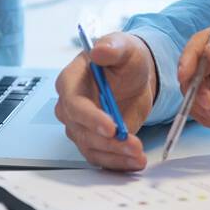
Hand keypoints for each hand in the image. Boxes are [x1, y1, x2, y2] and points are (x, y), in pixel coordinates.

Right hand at [53, 32, 155, 170]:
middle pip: (81, 131)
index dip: (91, 118)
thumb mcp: (123, 47)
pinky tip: (134, 162)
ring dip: (115, 155)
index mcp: (70, 81)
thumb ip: (112, 48)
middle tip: (133, 146)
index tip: (112, 127)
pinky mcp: (94, 140)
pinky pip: (101, 156)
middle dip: (108, 142)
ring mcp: (80, 126)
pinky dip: (118, 163)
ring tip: (138, 157)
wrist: (135, 75)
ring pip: (91, 148)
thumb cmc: (124, 58)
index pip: (74, 104)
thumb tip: (99, 51)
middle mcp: (70, 107)